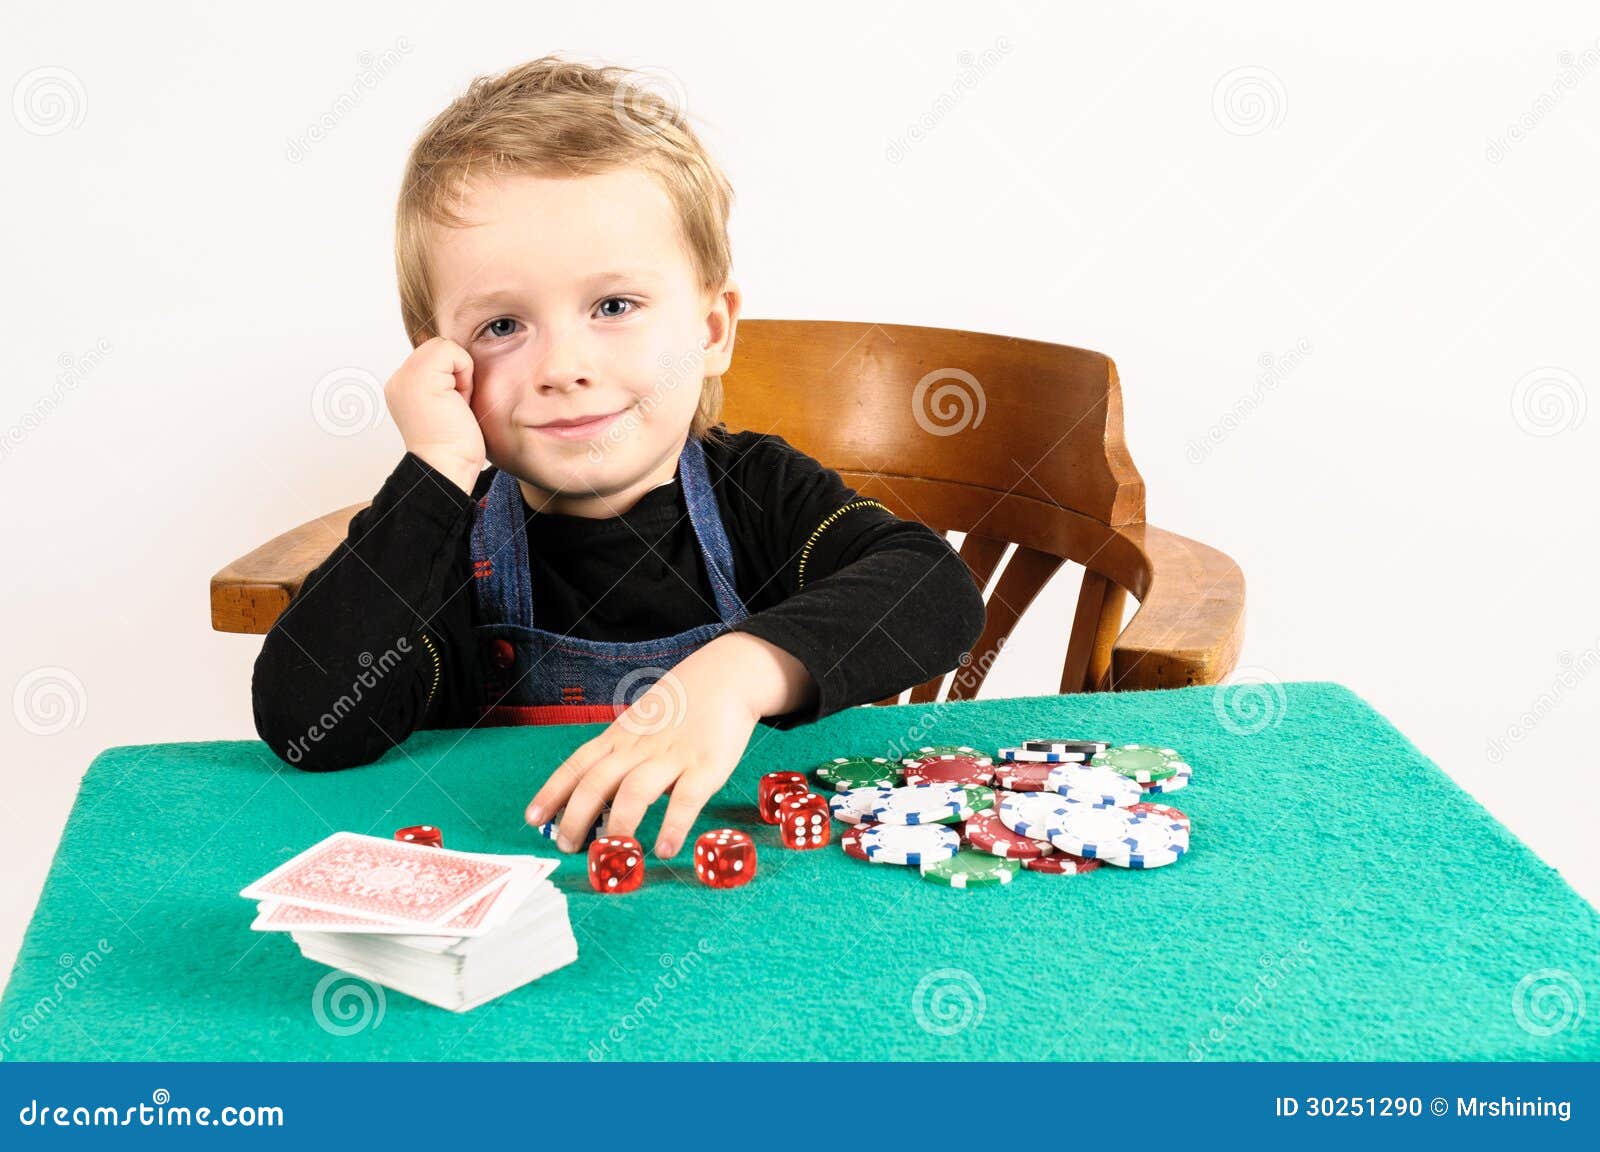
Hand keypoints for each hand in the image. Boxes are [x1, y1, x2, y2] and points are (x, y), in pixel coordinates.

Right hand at [384, 336, 485, 493]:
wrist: (447, 467)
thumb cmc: (454, 447)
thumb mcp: (445, 406)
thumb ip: (443, 381)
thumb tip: (457, 360)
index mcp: (403, 388)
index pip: (433, 357)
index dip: (452, 376)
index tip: (452, 406)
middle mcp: (398, 380)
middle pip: (438, 347)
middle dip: (455, 372)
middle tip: (456, 404)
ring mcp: (405, 377)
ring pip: (444, 346)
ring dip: (460, 373)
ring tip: (455, 404)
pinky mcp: (420, 376)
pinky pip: (452, 351)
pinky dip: (464, 373)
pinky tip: (458, 400)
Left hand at [525, 633, 815, 857]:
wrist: (726, 675)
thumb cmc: (680, 707)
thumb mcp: (641, 725)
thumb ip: (622, 756)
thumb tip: (597, 803)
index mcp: (620, 737)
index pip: (578, 764)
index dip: (553, 792)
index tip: (532, 819)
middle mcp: (639, 746)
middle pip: (598, 780)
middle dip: (577, 816)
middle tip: (567, 846)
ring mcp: (672, 755)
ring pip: (636, 789)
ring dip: (619, 824)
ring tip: (613, 854)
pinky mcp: (706, 765)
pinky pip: (687, 798)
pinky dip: (673, 825)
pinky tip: (663, 849)